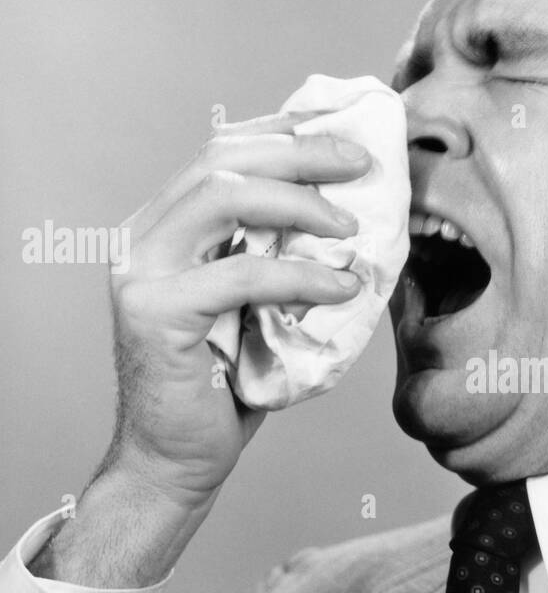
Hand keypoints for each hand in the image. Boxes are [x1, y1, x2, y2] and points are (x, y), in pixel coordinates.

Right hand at [103, 108, 370, 508]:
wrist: (178, 461)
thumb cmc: (229, 387)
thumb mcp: (264, 303)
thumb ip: (284, 253)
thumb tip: (359, 212)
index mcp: (166, 226)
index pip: (223, 150)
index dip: (286, 131)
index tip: (348, 135)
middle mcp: (143, 237)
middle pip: (222, 158)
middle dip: (300, 151)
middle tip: (361, 163)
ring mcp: (141, 272)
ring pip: (223, 196)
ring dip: (300, 202)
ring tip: (354, 225)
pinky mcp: (154, 312)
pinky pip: (240, 275)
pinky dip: (300, 275)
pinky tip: (344, 286)